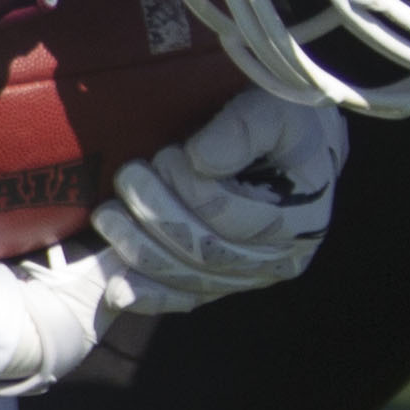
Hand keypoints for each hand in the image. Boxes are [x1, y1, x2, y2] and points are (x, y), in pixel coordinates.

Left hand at [96, 92, 344, 306]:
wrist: (291, 148)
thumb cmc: (282, 125)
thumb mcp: (273, 111)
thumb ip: (244, 129)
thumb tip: (201, 161)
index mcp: (301, 220)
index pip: (233, 218)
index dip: (192, 189)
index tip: (170, 153)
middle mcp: (279, 260)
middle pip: (206, 252)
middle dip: (157, 215)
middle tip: (128, 176)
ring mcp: (249, 278)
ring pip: (188, 278)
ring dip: (140, 249)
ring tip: (108, 216)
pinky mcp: (222, 285)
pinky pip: (183, 299)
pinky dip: (148, 295)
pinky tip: (117, 289)